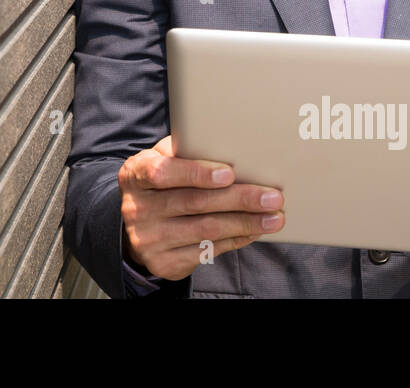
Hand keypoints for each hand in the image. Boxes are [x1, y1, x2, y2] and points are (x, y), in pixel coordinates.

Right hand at [118, 134, 284, 280]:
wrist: (136, 224)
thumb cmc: (160, 182)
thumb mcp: (161, 160)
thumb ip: (184, 151)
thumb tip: (231, 146)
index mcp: (135, 175)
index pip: (163, 172)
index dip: (196, 173)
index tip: (229, 173)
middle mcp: (137, 209)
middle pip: (194, 203)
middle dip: (239, 199)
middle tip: (272, 196)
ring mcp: (148, 239)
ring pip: (206, 230)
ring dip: (246, 223)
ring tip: (274, 217)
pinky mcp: (164, 263)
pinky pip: (207, 251)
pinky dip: (236, 240)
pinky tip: (254, 231)